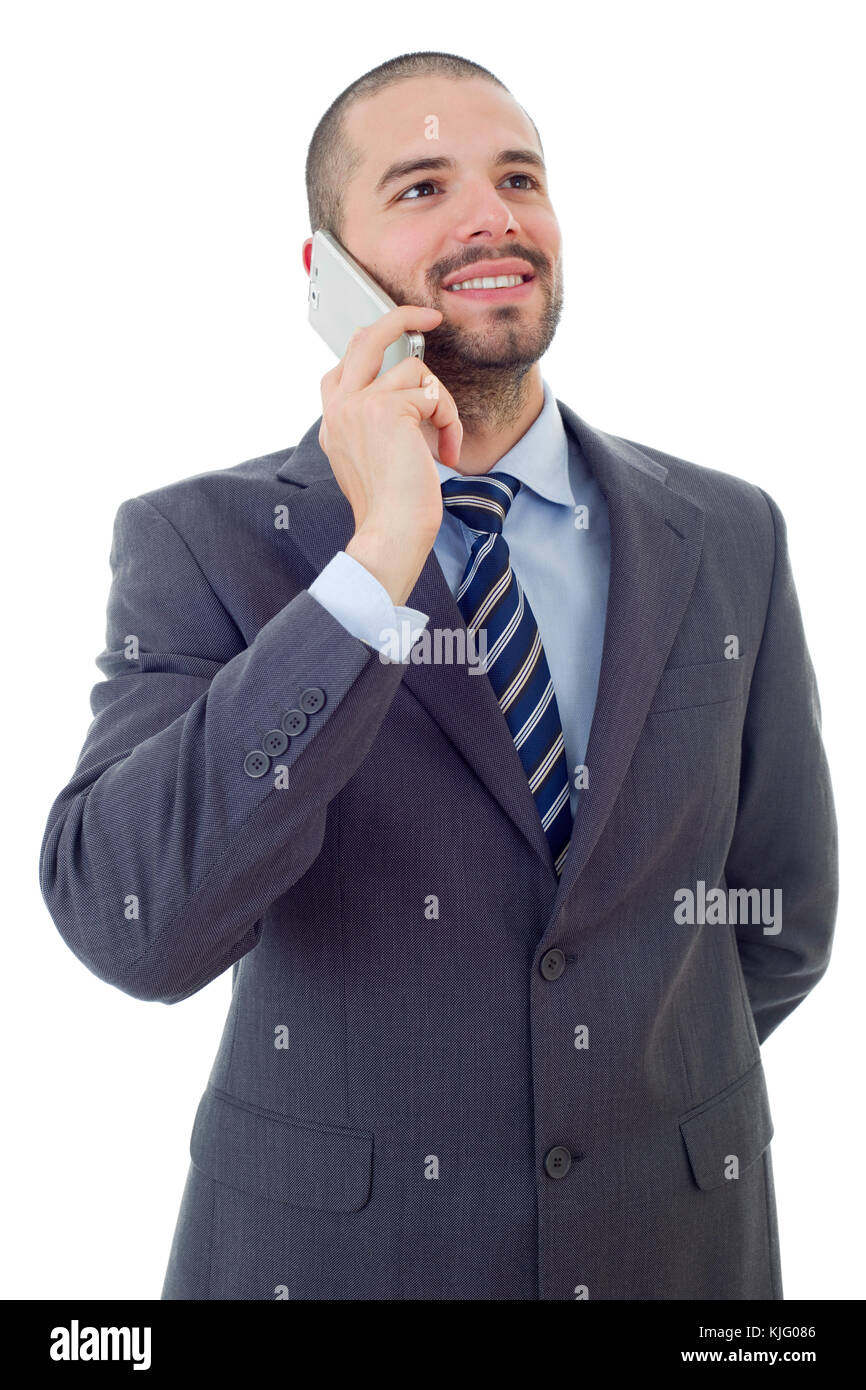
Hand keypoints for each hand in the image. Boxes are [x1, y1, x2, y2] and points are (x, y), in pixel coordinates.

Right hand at [317, 305, 461, 606]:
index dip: (374, 345)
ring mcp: (358, 404)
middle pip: (366, 338)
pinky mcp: (386, 408)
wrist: (391, 532)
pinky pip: (432, 394)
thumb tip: (410, 394)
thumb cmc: (391, 508)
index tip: (403, 336)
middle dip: (400, 317)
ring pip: (414, 371)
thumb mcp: (373, 460)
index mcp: (332, 421)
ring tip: (445, 441)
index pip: (344, 366)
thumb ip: (376, 424)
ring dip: (441, 405)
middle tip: (429, 316)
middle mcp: (338, 407)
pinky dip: (448, 421)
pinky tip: (446, 451)